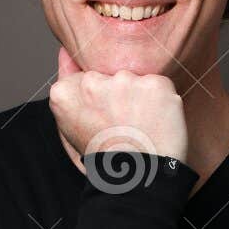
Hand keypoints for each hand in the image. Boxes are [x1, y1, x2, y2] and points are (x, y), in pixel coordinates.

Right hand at [48, 45, 188, 163]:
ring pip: (137, 79)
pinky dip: (164, 102)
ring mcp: (125, 82)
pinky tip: (157, 123)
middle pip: (113, 75)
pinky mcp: (155, 85)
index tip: (106, 121)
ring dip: (143, 97)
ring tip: (141, 126)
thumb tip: (65, 51)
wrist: (138, 178)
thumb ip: (67, 83)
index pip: (88, 78)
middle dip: (121, 95)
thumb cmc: (105, 154)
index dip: (102, 101)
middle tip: (124, 126)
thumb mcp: (72, 124)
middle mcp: (92, 82)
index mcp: (65, 92)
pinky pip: (161, 84)